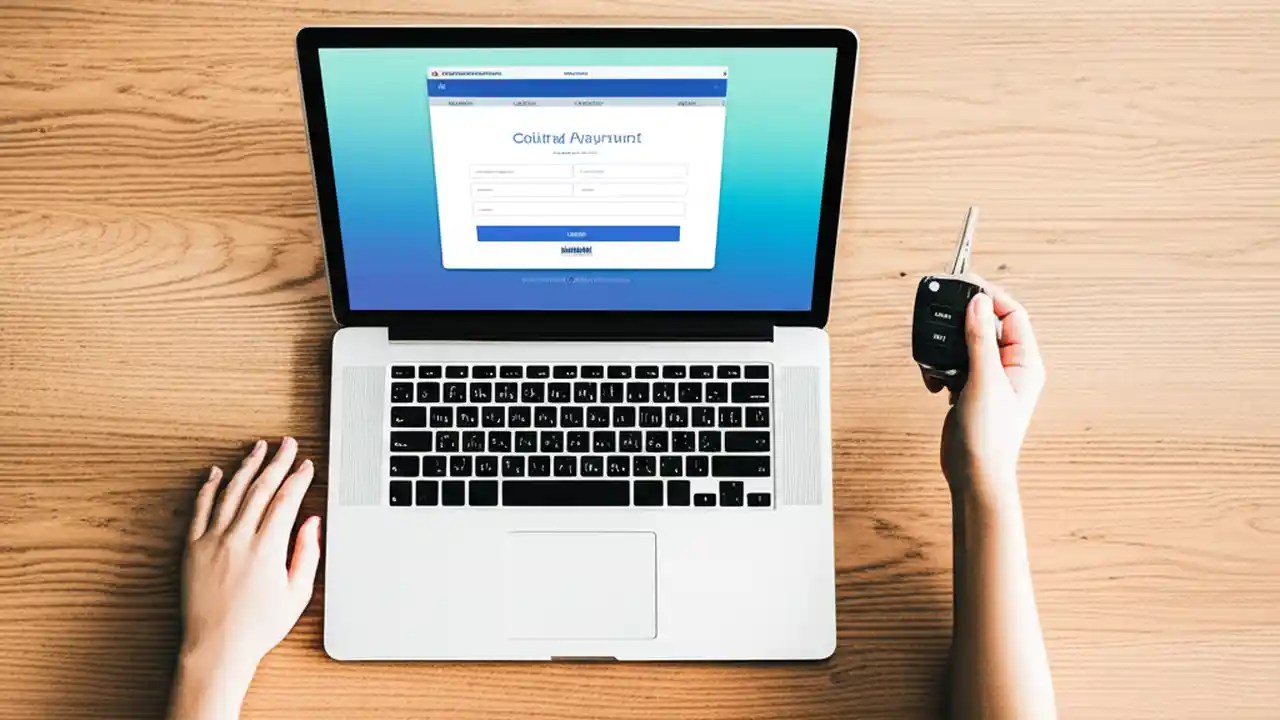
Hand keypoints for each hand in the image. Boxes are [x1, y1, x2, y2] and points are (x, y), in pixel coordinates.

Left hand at [171, 437, 319, 718]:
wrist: (216, 647)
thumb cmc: (258, 627)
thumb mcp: (297, 593)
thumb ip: (307, 553)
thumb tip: (311, 522)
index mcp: (267, 548)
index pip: (286, 500)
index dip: (298, 478)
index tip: (306, 465)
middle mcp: (238, 538)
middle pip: (261, 488)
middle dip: (277, 462)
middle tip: (287, 444)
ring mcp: (212, 541)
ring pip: (231, 492)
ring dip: (246, 466)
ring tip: (257, 448)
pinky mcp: (191, 548)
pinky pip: (200, 509)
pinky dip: (208, 488)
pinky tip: (216, 473)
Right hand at [924, 281, 1044, 503]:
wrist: (974, 474)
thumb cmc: (990, 437)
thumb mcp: (985, 381)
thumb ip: (979, 340)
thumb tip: (979, 302)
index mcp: (1025, 363)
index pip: (1013, 315)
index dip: (992, 297)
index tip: (968, 285)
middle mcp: (1009, 369)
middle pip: (988, 327)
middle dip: (965, 321)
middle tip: (945, 310)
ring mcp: (988, 380)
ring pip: (967, 346)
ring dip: (949, 347)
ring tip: (938, 358)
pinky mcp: (969, 391)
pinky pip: (954, 366)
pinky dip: (940, 367)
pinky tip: (934, 380)